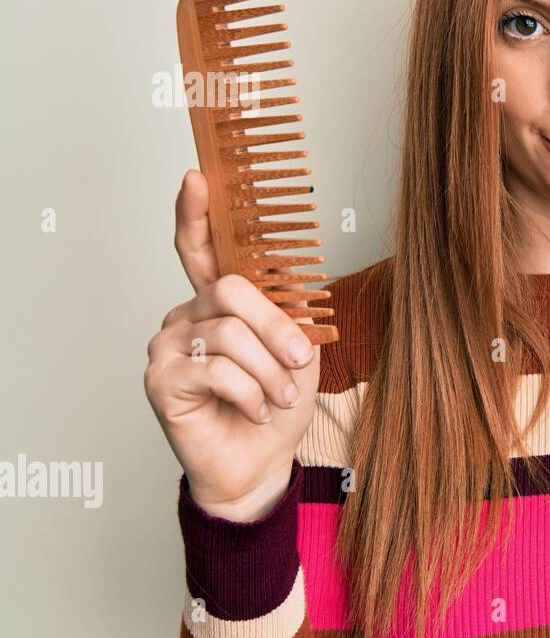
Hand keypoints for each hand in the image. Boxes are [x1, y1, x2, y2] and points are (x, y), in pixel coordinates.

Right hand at [143, 169, 321, 520]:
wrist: (261, 461)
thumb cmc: (276, 403)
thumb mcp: (299, 350)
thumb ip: (290, 311)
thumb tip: (291, 281)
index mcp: (219, 301)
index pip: (201, 248)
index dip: (198, 213)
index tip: (198, 177)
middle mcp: (188, 314)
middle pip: (232, 290)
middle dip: (277, 328)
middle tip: (300, 361)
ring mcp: (168, 344)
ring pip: (230, 334)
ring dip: (269, 371)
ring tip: (279, 397)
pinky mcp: (160, 379)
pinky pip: (217, 369)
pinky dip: (250, 392)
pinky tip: (255, 408)